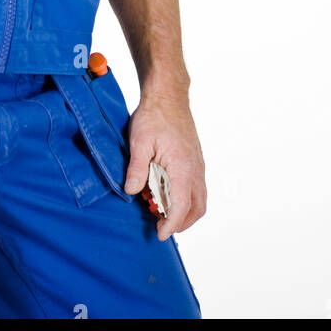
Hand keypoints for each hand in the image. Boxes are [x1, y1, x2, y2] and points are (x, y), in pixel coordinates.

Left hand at [123, 91, 206, 240]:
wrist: (168, 96)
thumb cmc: (154, 116)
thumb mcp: (139, 142)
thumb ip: (136, 169)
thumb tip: (131, 191)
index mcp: (183, 166)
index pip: (182, 205)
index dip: (172, 223)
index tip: (161, 234)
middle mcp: (195, 169)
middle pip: (196, 208)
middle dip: (181, 223)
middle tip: (161, 227)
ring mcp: (198, 165)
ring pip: (199, 199)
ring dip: (185, 212)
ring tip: (164, 214)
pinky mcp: (195, 160)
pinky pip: (196, 188)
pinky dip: (186, 199)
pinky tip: (167, 194)